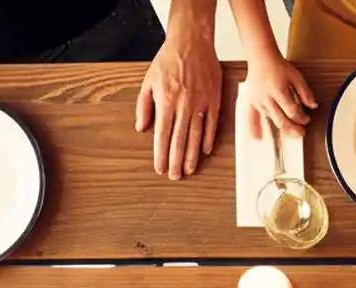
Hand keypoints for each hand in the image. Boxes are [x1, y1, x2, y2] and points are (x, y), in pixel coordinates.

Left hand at [136, 33, 221, 179]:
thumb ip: (144, 106)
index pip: (161, 135)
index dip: (160, 155)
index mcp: (165, 102)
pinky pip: (212, 124)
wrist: (192, 42)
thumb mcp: (148, 81)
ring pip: (195, 135)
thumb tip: (142, 127)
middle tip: (175, 177)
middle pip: (178, 140)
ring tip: (190, 170)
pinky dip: (208, 139)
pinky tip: (205, 151)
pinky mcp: (214, 99)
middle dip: (176, 161)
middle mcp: (183, 105)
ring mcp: (200, 103)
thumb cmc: (169, 60)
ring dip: (192, 155)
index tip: (160, 168)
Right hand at [243, 52, 316, 139]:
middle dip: (293, 128)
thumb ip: (305, 92)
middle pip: (281, 119)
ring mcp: (258, 101)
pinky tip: (258, 137)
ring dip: (280, 128)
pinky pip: (251, 117)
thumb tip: (314, 105)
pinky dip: (254, 128)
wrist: (261, 57)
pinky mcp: (251, 101)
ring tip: (289, 132)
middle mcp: (267, 97)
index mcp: (279, 90)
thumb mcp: (296, 76)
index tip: (306, 119)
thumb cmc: (278, 66)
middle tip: (301, 132)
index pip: (292, 111)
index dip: (301, 118)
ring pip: (270, 119)